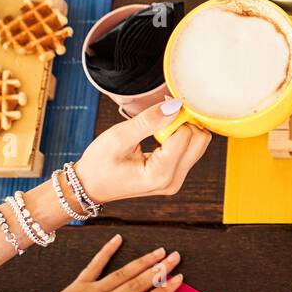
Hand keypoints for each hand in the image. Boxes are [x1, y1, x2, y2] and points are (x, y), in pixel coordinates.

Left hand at [9, 236, 182, 291]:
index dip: (164, 291)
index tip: (179, 280)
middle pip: (140, 284)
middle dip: (160, 271)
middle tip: (176, 258)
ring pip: (124, 273)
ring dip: (143, 261)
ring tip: (159, 251)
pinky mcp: (77, 286)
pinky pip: (95, 265)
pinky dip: (107, 251)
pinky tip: (117, 240)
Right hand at [73, 99, 211, 206]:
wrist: (90, 186)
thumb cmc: (99, 164)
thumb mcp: (118, 137)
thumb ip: (148, 121)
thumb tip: (175, 106)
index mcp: (159, 174)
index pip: (186, 134)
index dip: (175, 116)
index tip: (158, 110)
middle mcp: (173, 181)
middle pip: (201, 140)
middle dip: (184, 122)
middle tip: (159, 117)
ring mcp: (176, 180)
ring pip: (199, 144)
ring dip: (182, 129)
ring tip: (157, 126)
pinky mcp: (175, 176)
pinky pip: (190, 150)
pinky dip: (180, 137)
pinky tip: (160, 134)